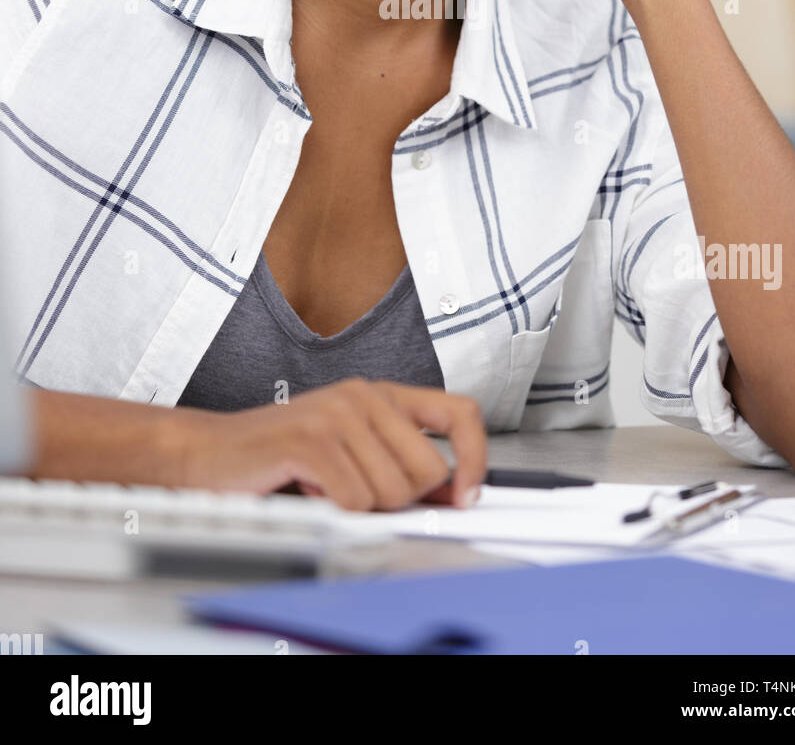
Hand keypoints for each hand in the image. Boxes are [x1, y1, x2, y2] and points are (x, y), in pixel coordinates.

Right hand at [179, 379, 486, 510]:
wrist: (208, 453)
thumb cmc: (277, 457)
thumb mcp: (350, 451)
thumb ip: (399, 462)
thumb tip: (453, 493)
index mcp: (380, 394)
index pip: (460, 413)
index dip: (475, 458)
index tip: (465, 495)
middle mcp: (364, 395)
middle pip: (428, 470)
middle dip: (399, 500)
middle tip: (357, 493)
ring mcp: (338, 413)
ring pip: (393, 491)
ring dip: (361, 508)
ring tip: (326, 487)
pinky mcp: (312, 439)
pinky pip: (355, 501)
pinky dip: (334, 511)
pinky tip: (308, 489)